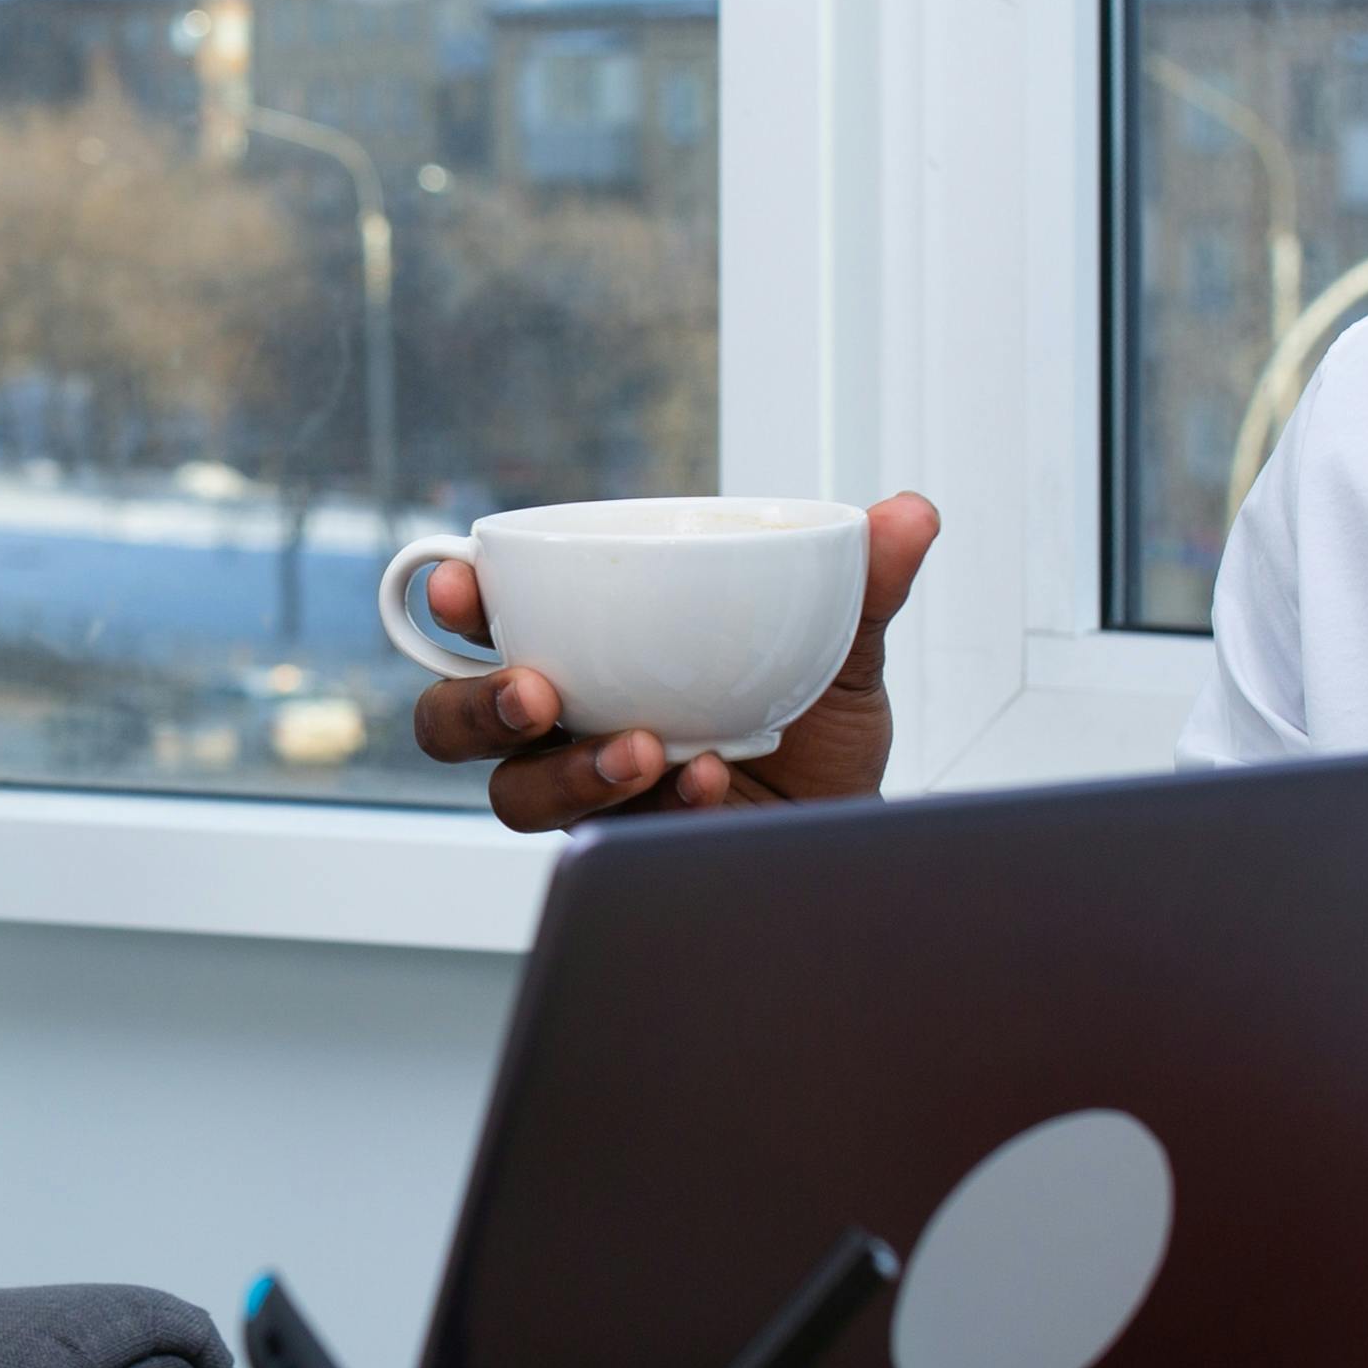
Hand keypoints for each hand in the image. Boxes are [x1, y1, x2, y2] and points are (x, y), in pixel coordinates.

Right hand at [410, 494, 939, 832]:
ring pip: (514, 794)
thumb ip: (863, 586)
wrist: (852, 839)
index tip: (463, 583)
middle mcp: (568, 724)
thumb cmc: (814, 738)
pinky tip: (709, 784)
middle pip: (455, 721)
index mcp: (588, 649)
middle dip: (477, 705)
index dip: (456, 600)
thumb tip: (911, 514)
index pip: (491, 620)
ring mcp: (586, 795)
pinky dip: (658, 805)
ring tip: (645, 749)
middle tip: (535, 694)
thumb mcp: (842, 650)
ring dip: (568, 772)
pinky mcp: (621, 853)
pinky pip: (601, 839)